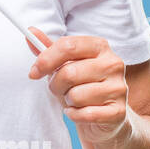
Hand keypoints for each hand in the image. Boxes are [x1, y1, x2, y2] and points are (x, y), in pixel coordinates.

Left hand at [25, 26, 131, 144]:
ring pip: (76, 95)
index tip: (34, 72)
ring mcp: (119, 88)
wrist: (103, 116)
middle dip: (56, 85)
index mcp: (99, 47)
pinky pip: (85, 114)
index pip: (67, 46)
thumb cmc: (82, 86)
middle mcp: (113, 64)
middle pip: (69, 72)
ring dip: (68, 101)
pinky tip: (81, 112)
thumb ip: (49, 49)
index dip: (45, 60)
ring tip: (75, 100)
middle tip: (60, 89)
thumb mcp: (65, 65)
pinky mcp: (119, 111)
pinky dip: (75, 115)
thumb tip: (31, 32)